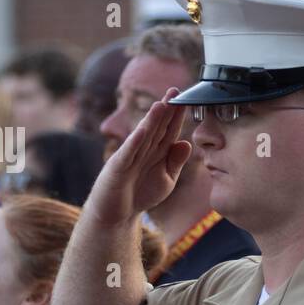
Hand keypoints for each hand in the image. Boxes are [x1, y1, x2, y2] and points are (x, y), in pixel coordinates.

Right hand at [88, 87, 192, 224]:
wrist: (116, 213)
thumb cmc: (140, 194)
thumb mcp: (166, 179)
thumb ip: (175, 162)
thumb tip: (186, 142)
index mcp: (156, 151)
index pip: (169, 130)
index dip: (177, 115)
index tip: (186, 98)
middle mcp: (143, 149)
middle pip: (156, 126)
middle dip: (166, 109)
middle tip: (175, 90)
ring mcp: (129, 156)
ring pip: (143, 136)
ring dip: (151, 120)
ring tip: (161, 104)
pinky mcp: (117, 168)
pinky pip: (127, 153)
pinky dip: (135, 142)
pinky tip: (143, 130)